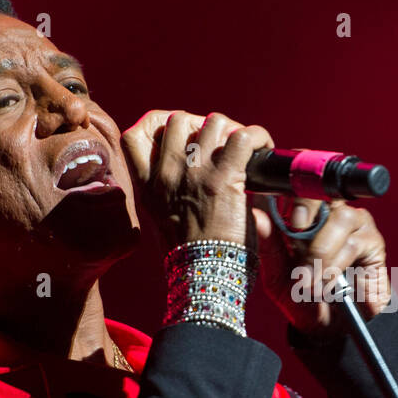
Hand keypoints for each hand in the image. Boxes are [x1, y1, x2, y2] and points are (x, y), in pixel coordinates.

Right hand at [120, 110, 273, 247]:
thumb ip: (170, 195)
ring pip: (214, 122)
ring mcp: (194, 173)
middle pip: (179, 119)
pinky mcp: (224, 178)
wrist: (204, 277)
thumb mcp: (164, 222)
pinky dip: (257, 138)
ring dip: (232, 132)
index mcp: (148, 186)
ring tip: (244, 152)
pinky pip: (243, 137)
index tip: (182, 138)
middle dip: (203, 126)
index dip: (159, 126)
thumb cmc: (191, 257)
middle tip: (221, 147)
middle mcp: (167, 174)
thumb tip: (193, 177)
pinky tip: (262, 151)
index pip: (135, 136)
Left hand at [252, 197, 391, 337]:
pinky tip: (328, 284)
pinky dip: (336, 265)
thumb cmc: (302, 298)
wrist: (329, 328)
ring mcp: (356, 224)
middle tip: (297, 244)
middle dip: (306, 215)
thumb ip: (268, 246)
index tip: (287, 217)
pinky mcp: (373, 242)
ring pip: (340, 218)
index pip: (302, 184)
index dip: (295, 190)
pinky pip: (353, 243)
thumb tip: (257, 212)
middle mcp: (333, 212)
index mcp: (306, 214)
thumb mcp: (276, 276)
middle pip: (323, 190)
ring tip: (311, 281)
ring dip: (321, 252)